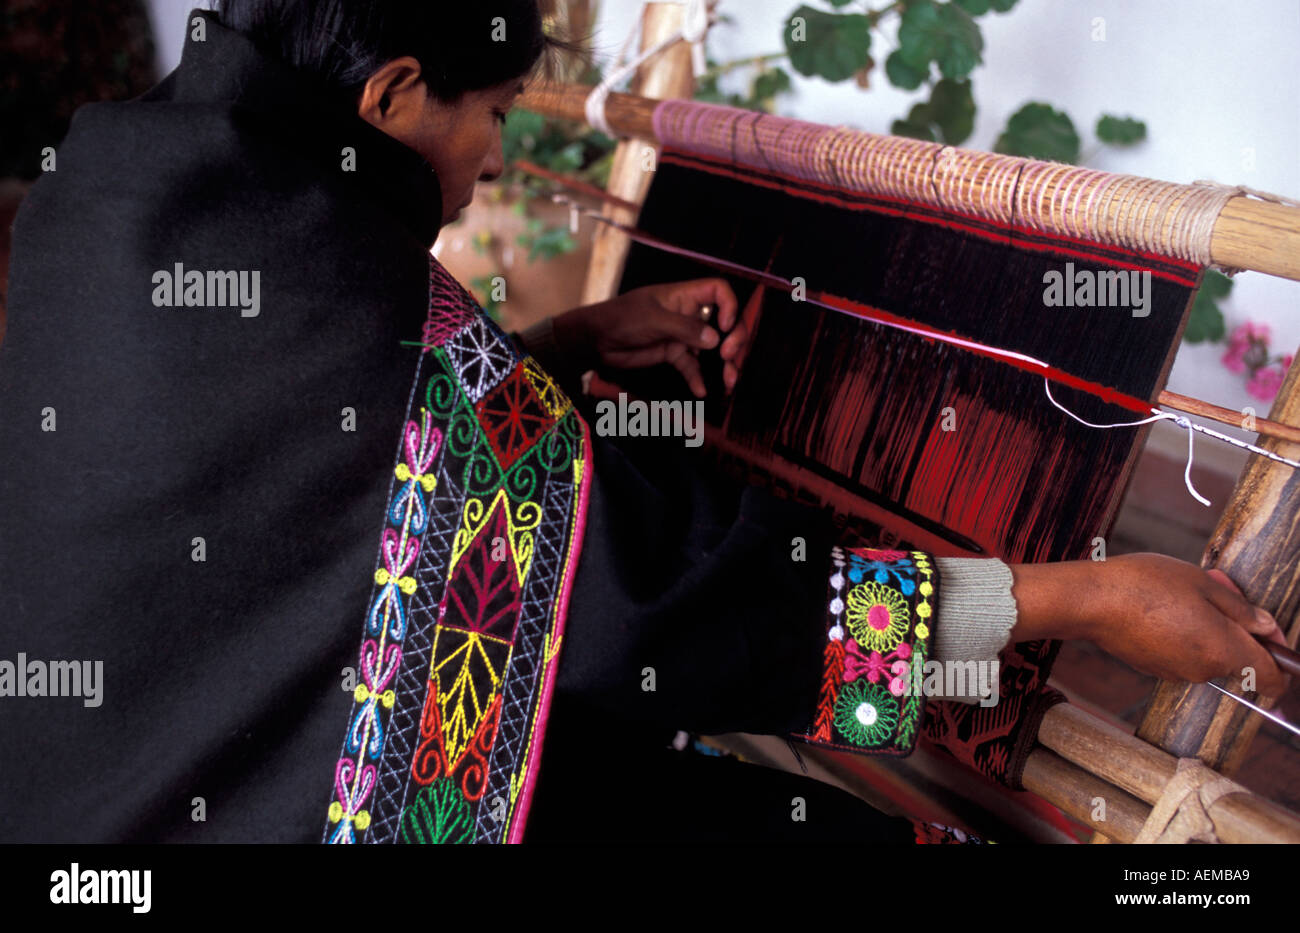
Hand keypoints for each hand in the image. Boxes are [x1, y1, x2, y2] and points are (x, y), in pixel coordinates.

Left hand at [552, 279, 746, 396]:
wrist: (595, 340)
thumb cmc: (621, 318)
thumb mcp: (653, 320)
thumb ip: (684, 328)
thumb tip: (716, 339)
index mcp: (684, 295)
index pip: (718, 290)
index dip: (730, 306)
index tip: (726, 326)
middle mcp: (687, 313)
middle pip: (723, 322)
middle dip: (734, 340)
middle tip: (729, 357)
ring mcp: (681, 334)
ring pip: (712, 348)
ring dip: (724, 364)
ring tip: (729, 381)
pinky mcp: (672, 353)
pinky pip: (692, 366)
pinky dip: (698, 378)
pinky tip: (701, 391)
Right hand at [1009, 553, 1287, 697]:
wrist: (1091, 601)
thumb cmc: (1146, 585)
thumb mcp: (1203, 583)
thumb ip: (1241, 609)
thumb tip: (1266, 627)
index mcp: (1224, 650)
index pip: (1272, 678)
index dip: (1282, 661)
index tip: (1275, 640)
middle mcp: (1203, 670)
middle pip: (1238, 659)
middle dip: (1235, 630)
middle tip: (1218, 591)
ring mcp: (1176, 672)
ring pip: (1208, 655)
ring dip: (1207, 631)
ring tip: (1182, 596)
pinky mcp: (1154, 668)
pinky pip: (1182, 655)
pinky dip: (1182, 636)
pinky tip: (1161, 609)